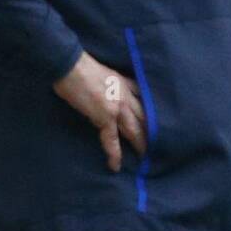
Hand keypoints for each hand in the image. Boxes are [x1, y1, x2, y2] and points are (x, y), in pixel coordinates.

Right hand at [53, 52, 147, 171]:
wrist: (71, 66)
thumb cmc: (82, 67)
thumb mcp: (106, 72)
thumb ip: (114, 83)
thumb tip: (112, 92)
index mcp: (126, 83)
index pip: (144, 99)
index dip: (151, 111)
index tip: (158, 122)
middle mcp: (126, 95)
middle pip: (144, 116)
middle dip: (152, 131)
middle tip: (159, 145)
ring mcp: (117, 107)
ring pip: (134, 129)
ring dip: (140, 143)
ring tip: (146, 157)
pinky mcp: (105, 116)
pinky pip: (112, 139)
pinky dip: (114, 153)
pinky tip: (115, 165)